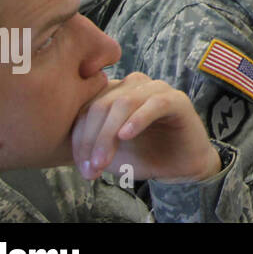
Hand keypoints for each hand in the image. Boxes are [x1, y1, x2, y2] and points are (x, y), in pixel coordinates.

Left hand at [71, 72, 221, 183]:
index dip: (79, 138)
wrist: (179, 165)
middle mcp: (133, 84)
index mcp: (114, 92)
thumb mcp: (109, 152)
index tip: (81, 167)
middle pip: (102, 105)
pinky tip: (126, 135)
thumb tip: (72, 149)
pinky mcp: (176, 99)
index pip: (87, 108)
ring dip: (108, 135)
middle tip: (92, 169)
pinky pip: (154, 104)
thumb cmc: (144, 155)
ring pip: (123, 102)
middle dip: (92, 140)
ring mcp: (156, 89)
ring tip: (104, 162)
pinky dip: (137, 119)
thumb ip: (90, 144)